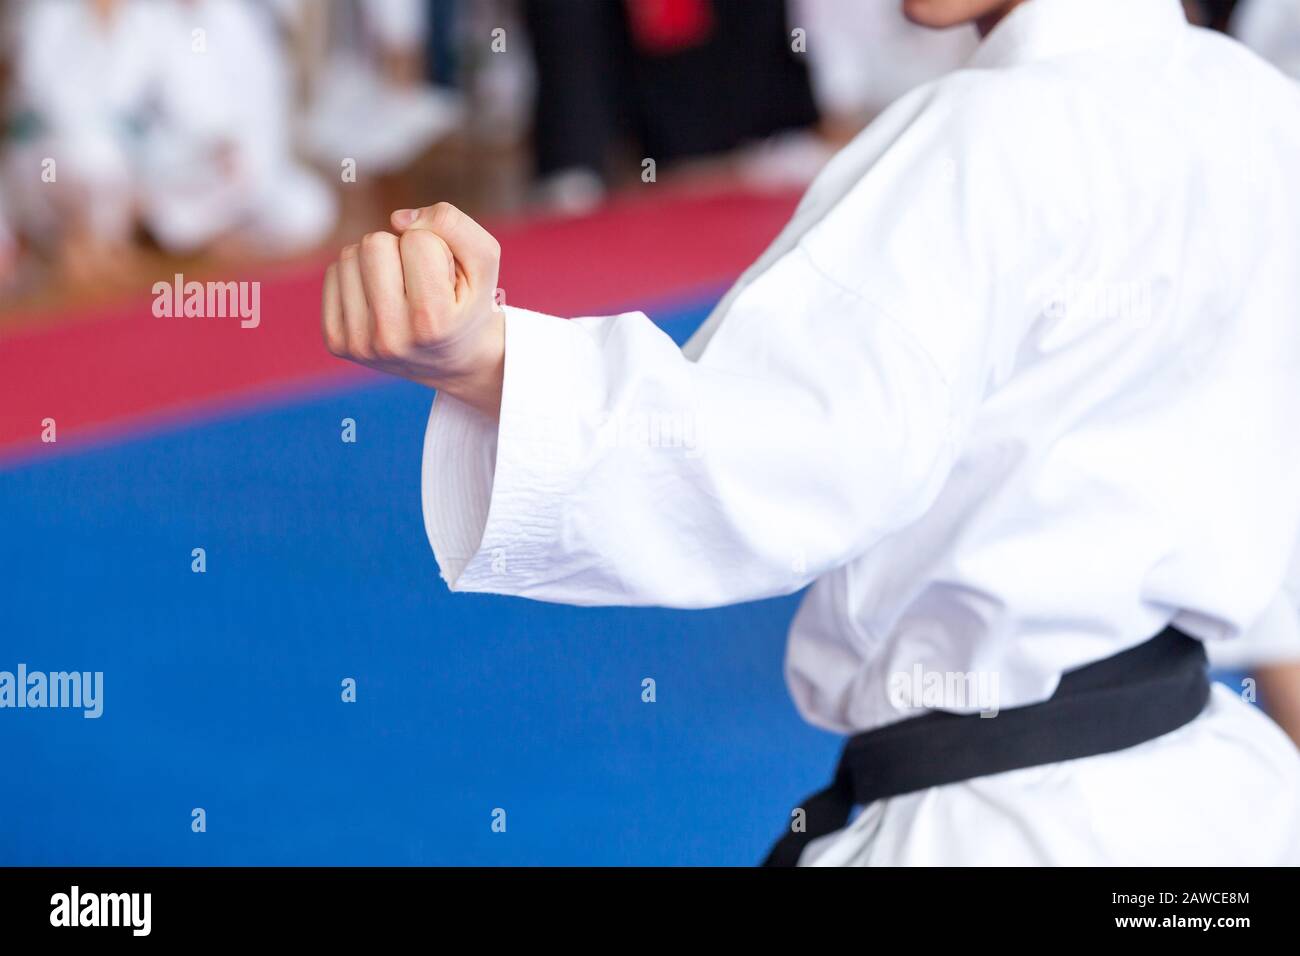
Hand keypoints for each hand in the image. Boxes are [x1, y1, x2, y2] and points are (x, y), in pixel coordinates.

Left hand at [321, 202, 505, 417]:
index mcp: (432, 321)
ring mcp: (359, 343)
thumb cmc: (468, 302)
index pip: (417, 240)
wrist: (454, 360)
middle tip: (419, 280)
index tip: (444, 278)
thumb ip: (454, 224)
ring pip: (350, 255)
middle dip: (400, 249)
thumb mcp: (484, 262)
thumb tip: (397, 219)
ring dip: (377, 262)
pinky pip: (334, 274)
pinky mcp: (337, 342)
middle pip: (375, 243)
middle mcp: (391, 338)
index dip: (435, 247)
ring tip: (401, 290)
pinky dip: (358, 277)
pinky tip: (380, 300)